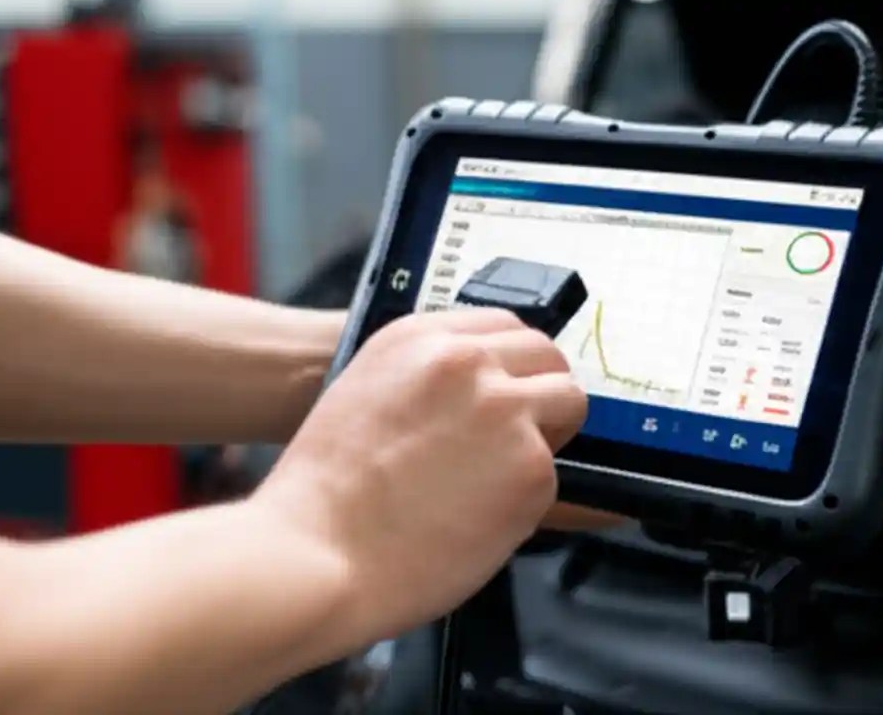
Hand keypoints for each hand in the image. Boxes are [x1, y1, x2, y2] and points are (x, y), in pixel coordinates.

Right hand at [254, 308, 587, 641]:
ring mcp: (506, 412)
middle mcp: (468, 363)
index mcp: (420, 339)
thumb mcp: (364, 396)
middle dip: (541, 395)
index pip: (504, 326)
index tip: (510, 390)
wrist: (315, 556)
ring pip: (568, 407)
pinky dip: (528, 501)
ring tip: (495, 481)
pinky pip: (555, 477)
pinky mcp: (532, 468)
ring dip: (545, 439)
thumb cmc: (324, 495)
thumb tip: (477, 395)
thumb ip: (426, 382)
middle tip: (517, 438)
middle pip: (547, 356)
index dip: (512, 366)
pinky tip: (478, 520)